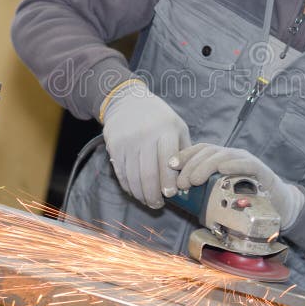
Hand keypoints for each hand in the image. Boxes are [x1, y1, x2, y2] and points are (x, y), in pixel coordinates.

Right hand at [101, 79, 190, 208]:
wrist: (127, 101)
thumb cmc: (159, 118)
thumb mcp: (177, 126)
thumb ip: (185, 150)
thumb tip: (190, 178)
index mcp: (166, 130)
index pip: (169, 162)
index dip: (170, 182)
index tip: (171, 195)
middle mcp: (146, 135)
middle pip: (149, 174)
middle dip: (154, 195)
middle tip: (158, 205)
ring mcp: (128, 141)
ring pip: (134, 177)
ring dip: (141, 194)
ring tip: (147, 202)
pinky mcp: (114, 146)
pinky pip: (121, 173)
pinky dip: (128, 187)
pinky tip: (135, 192)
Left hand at [170, 143, 304, 229]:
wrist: (279, 206)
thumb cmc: (245, 202)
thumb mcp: (220, 197)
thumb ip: (202, 196)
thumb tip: (176, 200)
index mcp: (220, 159)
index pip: (200, 150)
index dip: (184, 154)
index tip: (170, 165)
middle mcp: (232, 156)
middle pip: (208, 152)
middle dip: (191, 165)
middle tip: (181, 182)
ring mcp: (246, 161)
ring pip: (223, 155)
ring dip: (206, 166)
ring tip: (195, 179)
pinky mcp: (261, 171)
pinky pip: (247, 164)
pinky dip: (234, 165)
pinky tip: (223, 169)